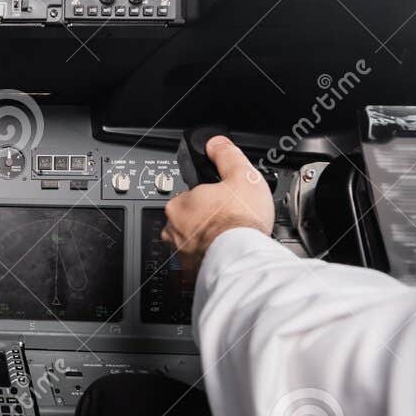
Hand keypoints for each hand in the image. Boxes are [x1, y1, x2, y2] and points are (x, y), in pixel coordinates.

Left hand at [161, 136, 274, 272]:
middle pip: (191, 218)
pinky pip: (200, 260)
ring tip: (230, 238)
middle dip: (208, 218)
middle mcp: (173, 230)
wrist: (242, 259)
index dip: (212, 196)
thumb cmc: (240, 221)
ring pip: (193, 241)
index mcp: (179, 204)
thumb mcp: (241, 174)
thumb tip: (216, 144)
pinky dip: (211, 257)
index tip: (225, 201)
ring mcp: (181, 253)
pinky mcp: (191, 272)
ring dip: (208, 239)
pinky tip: (227, 254)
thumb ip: (226, 155)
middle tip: (230, 219)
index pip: (192, 195)